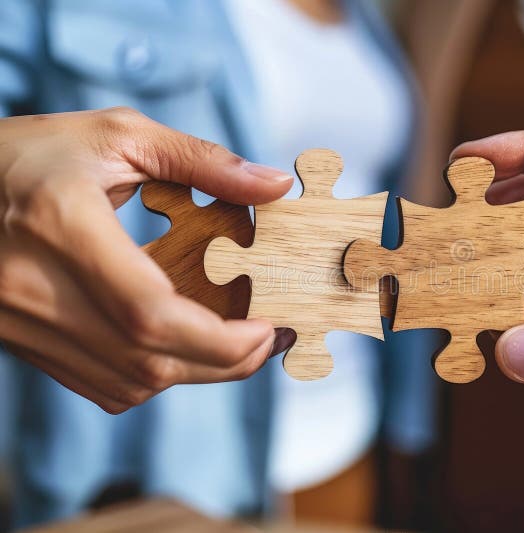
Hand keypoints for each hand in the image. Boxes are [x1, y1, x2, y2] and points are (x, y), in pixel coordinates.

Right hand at [0, 108, 292, 412]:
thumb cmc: (34, 152)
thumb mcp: (119, 135)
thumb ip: (202, 160)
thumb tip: (275, 185)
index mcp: (62, 224)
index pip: (149, 312)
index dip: (220, 337)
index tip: (266, 329)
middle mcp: (34, 286)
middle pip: (147, 360)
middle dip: (223, 362)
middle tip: (264, 341)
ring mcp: (20, 324)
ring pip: (128, 383)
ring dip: (192, 371)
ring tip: (231, 342)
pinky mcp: (20, 343)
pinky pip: (100, 386)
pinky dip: (151, 376)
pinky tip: (176, 346)